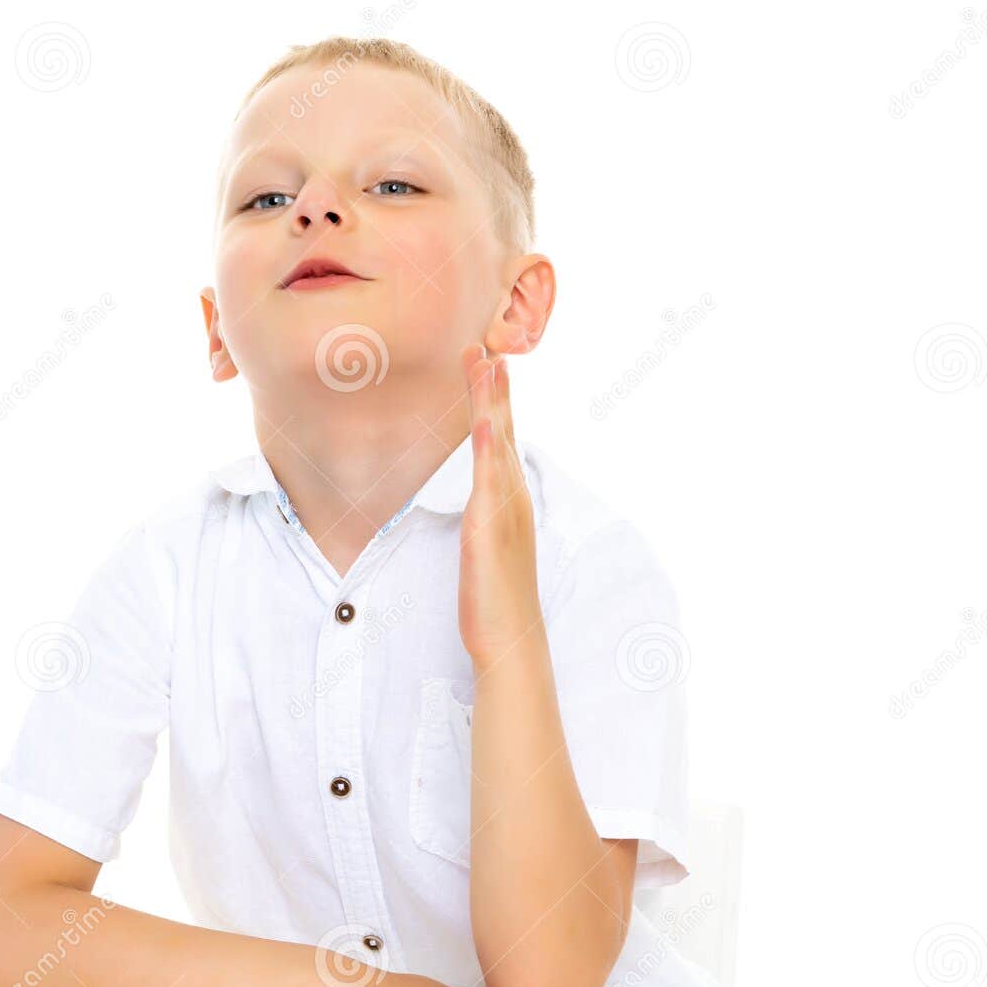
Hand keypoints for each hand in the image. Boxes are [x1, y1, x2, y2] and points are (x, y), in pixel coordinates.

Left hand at [457, 342, 543, 671]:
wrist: (507, 640)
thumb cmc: (493, 598)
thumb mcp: (484, 547)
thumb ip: (481, 518)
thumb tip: (474, 502)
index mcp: (507, 500)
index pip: (497, 440)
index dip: (491, 402)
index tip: (482, 365)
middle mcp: (512, 498)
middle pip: (501, 431)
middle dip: (493, 388)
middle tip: (483, 346)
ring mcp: (506, 511)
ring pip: (498, 445)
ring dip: (494, 403)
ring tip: (488, 364)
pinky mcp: (491, 528)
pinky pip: (490, 480)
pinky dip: (487, 448)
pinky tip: (482, 421)